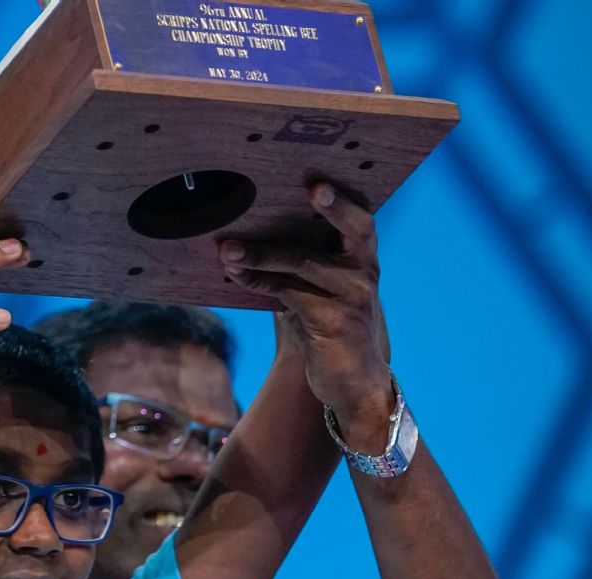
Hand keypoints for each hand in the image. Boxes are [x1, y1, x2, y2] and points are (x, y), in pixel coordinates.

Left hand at [220, 185, 392, 450]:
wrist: (350, 382)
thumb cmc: (326, 325)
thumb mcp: (320, 289)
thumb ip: (300, 260)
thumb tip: (249, 228)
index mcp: (362, 259)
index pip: (362, 222)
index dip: (343, 202)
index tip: (317, 184)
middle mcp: (364, 274)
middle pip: (351, 231)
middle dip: (327, 210)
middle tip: (306, 190)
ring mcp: (352, 299)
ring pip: (304, 264)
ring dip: (260, 254)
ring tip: (227, 249)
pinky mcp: (332, 324)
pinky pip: (288, 294)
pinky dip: (257, 282)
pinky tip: (236, 276)